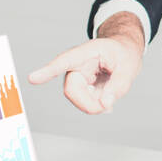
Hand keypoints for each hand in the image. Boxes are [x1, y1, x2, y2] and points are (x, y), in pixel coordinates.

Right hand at [27, 13, 144, 113]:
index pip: (65, 61)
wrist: (122, 52)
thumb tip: (104, 105)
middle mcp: (76, 65)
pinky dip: (96, 105)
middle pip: (72, 90)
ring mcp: (75, 77)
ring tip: (111, 96)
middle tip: (108, 108)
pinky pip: (83, 102)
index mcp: (87, 52)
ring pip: (77, 99)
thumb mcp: (129, 67)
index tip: (32, 78)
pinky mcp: (79, 87)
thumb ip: (118, 86)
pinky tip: (106, 99)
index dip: (48, 71)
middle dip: (88, 104)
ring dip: (94, 104)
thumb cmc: (123, 55)